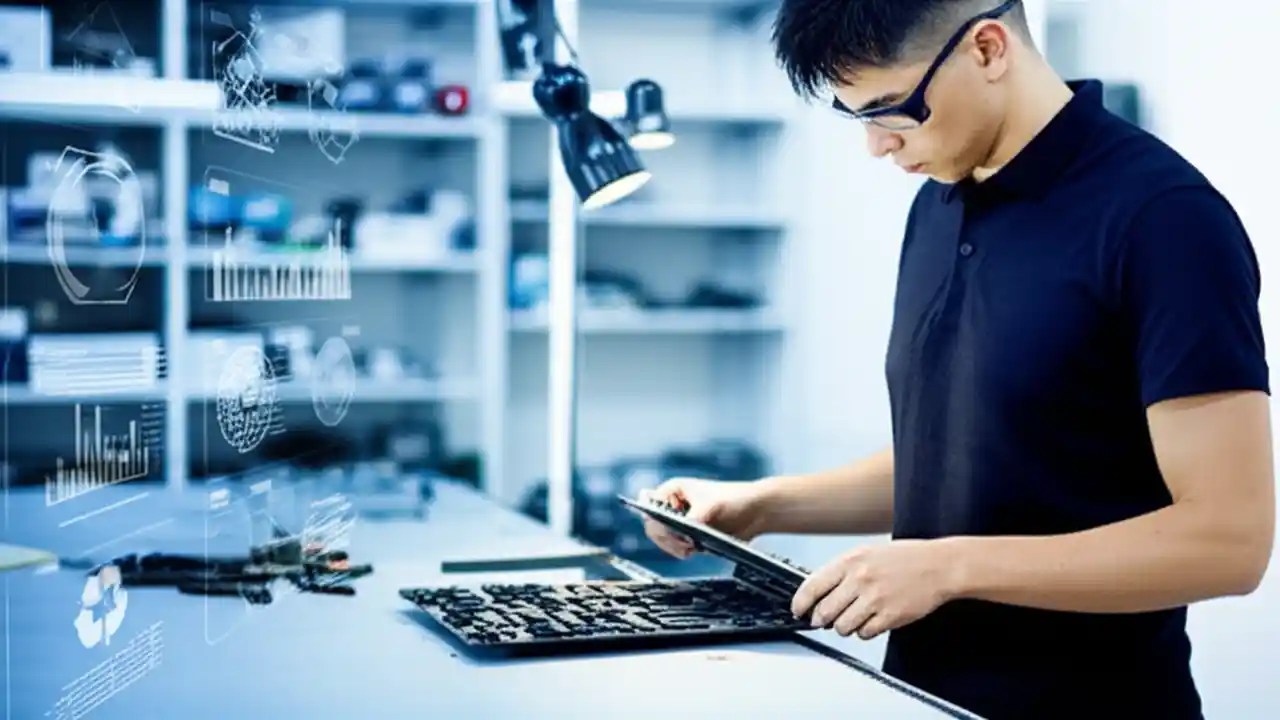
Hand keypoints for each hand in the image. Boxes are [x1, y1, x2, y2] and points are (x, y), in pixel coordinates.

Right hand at [639, 477, 768, 558]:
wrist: (756, 511)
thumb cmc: (734, 498)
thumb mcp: (710, 506)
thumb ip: (693, 519)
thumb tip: (680, 534)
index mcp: (673, 490)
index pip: (650, 505)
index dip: (655, 519)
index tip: (670, 530)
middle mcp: (673, 505)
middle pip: (654, 525)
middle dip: (666, 537)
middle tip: (683, 544)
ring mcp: (681, 521)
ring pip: (663, 539)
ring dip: (673, 546)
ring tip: (689, 549)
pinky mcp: (690, 536)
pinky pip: (677, 547)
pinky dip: (682, 551)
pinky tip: (693, 551)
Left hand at [790, 539, 960, 639]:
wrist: (938, 566)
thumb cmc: (904, 559)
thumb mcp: (867, 554)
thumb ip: (841, 572)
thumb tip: (818, 594)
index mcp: (850, 562)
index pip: (812, 587)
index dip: (800, 603)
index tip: (798, 611)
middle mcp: (859, 580)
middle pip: (824, 612)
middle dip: (822, 620)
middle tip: (826, 620)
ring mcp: (874, 599)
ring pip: (842, 627)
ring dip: (844, 627)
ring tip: (855, 618)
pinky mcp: (889, 616)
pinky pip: (864, 634)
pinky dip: (864, 631)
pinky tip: (872, 620)